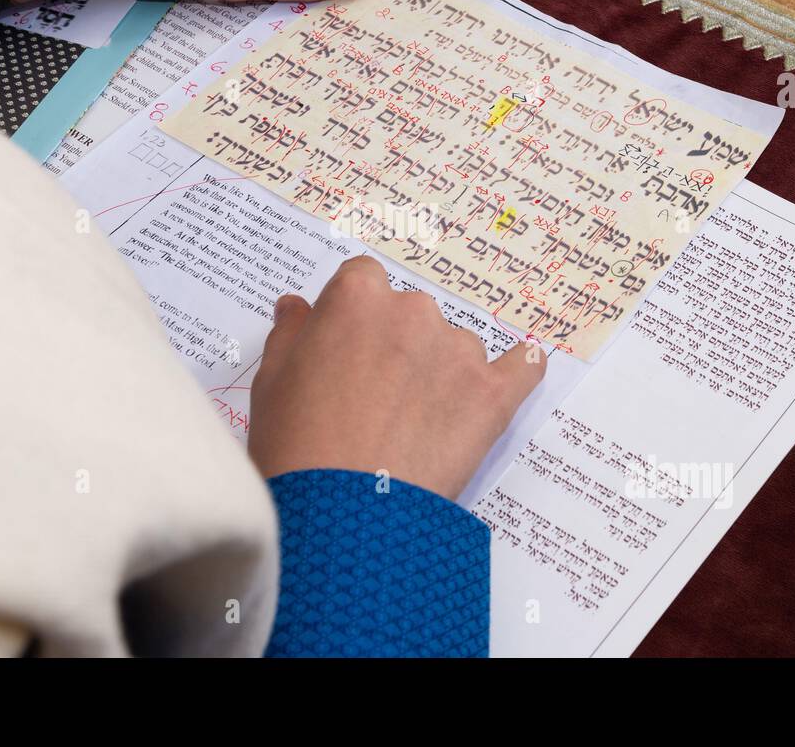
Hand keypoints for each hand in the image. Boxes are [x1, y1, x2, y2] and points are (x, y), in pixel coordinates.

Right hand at [246, 256, 546, 500]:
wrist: (339, 513)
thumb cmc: (296, 447)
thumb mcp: (272, 380)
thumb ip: (291, 332)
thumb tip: (297, 307)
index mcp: (357, 298)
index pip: (363, 281)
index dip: (354, 318)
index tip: (348, 348)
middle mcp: (413, 311)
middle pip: (411, 313)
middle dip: (397, 345)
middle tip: (376, 396)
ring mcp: (459, 351)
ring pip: (456, 346)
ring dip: (442, 371)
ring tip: (415, 425)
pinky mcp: (493, 394)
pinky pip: (522, 367)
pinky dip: (518, 369)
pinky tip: (515, 374)